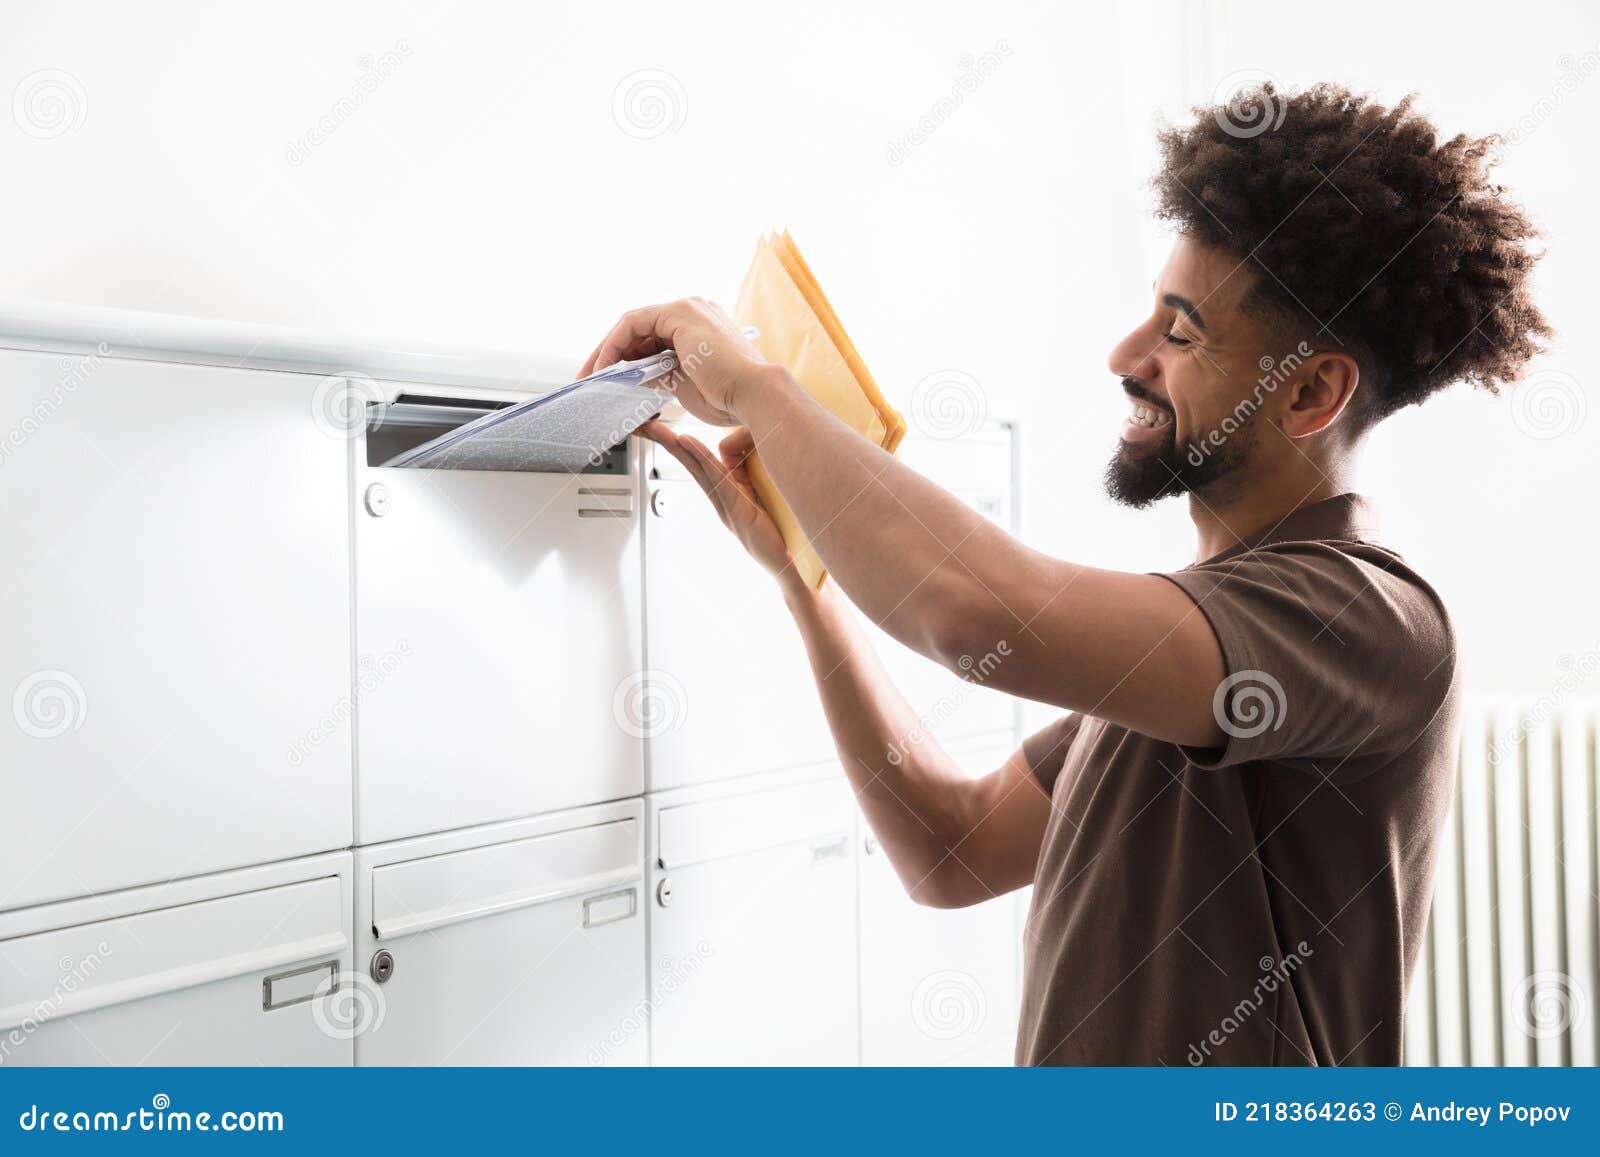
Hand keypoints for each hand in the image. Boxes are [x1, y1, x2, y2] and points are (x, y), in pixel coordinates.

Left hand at [579, 298, 774, 425]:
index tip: (608, 376)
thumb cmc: (730, 397)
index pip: (653, 336)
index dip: (626, 356)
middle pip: (640, 328)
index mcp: (702, 326)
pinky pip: (634, 324)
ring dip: (609, 350)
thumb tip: (634, 379)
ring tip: (594, 375)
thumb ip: (661, 375)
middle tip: (591, 376)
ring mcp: (688, 308)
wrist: (753, 395)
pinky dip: (616, 344)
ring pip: (634, 324)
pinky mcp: (679, 313)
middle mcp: (695, 310)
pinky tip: (606, 366)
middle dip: (612, 353)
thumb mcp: (686, 385)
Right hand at [638, 420, 794, 579]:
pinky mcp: (736, 510)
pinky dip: (699, 458)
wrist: (783, 567)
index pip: (696, 461)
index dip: (678, 442)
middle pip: (687, 462)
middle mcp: (718, 498)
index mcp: (724, 492)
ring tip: (654, 427)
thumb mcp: (761, 495)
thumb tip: (742, 447)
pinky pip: (716, 480)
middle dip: (663, 441)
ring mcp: (724, 505)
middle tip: (640, 423)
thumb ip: (750, 473)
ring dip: (673, 445)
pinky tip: (686, 441)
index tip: (660, 424)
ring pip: (695, 467)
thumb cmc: (775, 532)